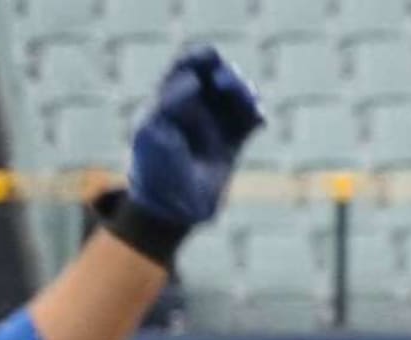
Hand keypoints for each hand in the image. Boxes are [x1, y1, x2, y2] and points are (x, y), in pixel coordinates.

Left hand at [127, 45, 264, 226]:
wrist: (170, 210)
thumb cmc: (153, 171)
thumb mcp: (152, 134)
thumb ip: (170, 103)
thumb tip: (193, 80)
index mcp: (166, 103)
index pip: (184, 69)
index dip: (196, 59)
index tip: (207, 58)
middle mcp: (192, 110)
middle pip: (215, 77)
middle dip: (225, 76)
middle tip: (224, 84)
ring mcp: (214, 125)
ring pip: (236, 96)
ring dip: (244, 93)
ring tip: (248, 102)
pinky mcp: (232, 143)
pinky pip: (249, 120)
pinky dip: (255, 114)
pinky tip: (258, 118)